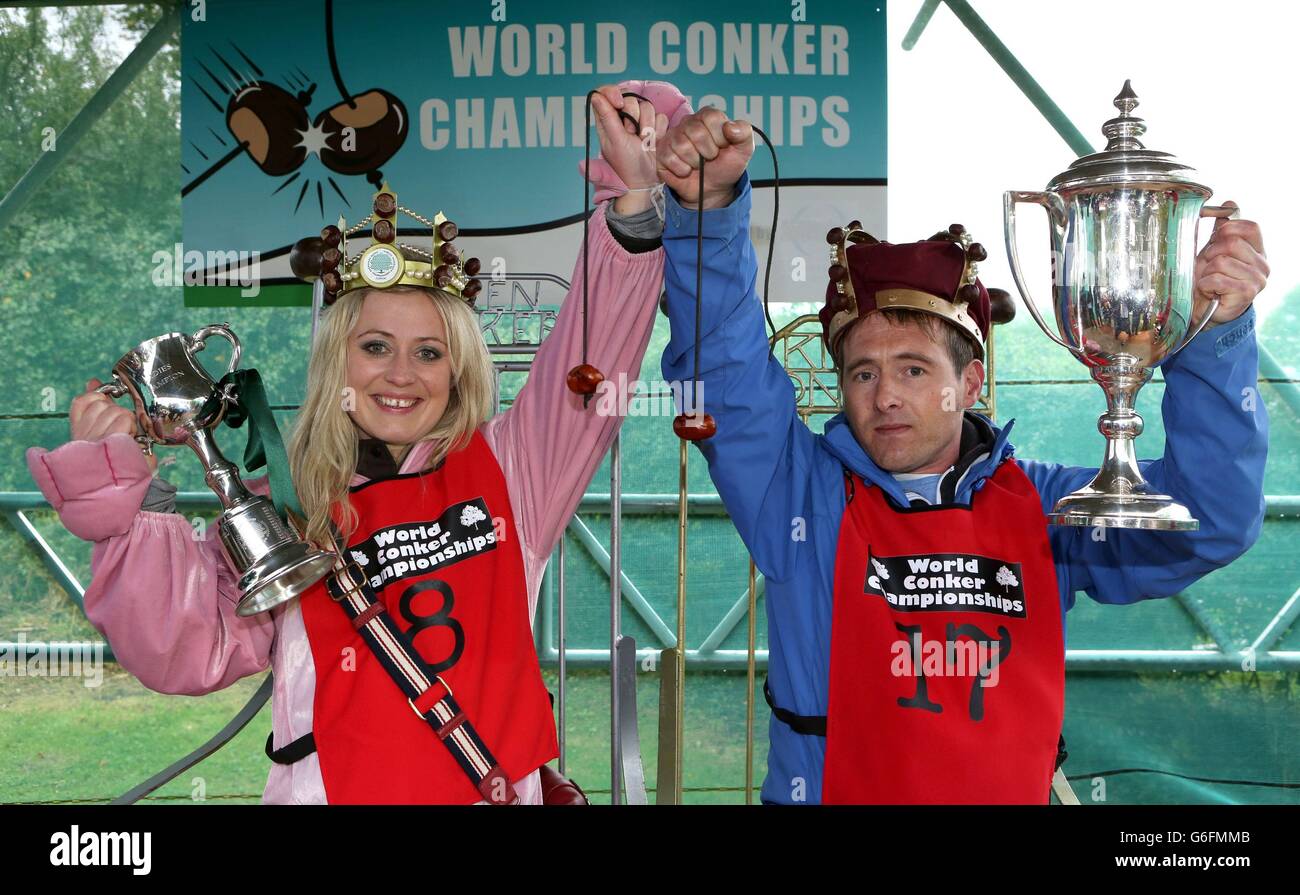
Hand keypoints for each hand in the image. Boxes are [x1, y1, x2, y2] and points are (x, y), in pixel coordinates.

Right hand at [71, 378, 157, 473]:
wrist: (124, 492)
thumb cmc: (119, 464)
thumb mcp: (106, 433)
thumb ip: (98, 407)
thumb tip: (92, 382)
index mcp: (80, 434)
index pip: (81, 403)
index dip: (96, 397)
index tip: (107, 404)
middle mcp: (82, 437)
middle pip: (102, 404)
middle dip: (117, 413)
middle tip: (123, 432)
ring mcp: (94, 440)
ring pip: (116, 411)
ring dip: (128, 422)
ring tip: (127, 440)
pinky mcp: (109, 443)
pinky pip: (124, 419)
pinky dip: (132, 427)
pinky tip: (131, 441)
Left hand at [589, 85, 665, 215]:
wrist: (647, 181)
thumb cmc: (627, 165)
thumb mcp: (615, 141)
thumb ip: (607, 117)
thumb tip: (595, 95)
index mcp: (607, 120)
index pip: (606, 93)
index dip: (613, 93)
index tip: (619, 103)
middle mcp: (623, 118)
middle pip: (630, 99)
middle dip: (634, 118)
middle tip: (632, 136)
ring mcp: (641, 121)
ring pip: (648, 107)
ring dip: (647, 127)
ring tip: (643, 143)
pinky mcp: (656, 126)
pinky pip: (661, 117)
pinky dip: (658, 131)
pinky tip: (654, 144)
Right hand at [656, 107, 753, 209]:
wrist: (712, 190)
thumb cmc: (725, 166)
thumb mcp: (743, 150)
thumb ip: (744, 133)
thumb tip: (729, 127)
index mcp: (708, 116)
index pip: (711, 117)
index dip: (719, 137)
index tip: (722, 147)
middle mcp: (688, 122)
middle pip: (696, 132)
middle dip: (708, 152)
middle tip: (709, 158)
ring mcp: (673, 136)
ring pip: (682, 146)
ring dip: (694, 162)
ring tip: (697, 165)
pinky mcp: (662, 152)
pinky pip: (669, 158)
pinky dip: (681, 170)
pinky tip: (686, 170)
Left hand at [1193, 202, 1267, 326]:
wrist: (1204, 310)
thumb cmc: (1210, 278)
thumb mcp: (1214, 250)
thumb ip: (1223, 229)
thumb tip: (1230, 203)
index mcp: (1258, 250)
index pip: (1250, 227)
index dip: (1227, 230)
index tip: (1215, 242)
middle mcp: (1263, 264)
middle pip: (1231, 243)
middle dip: (1210, 253)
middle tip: (1207, 266)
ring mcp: (1257, 280)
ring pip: (1221, 261)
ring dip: (1206, 272)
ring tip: (1209, 280)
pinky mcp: (1246, 294)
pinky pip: (1217, 279)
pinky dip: (1205, 284)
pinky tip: (1209, 290)